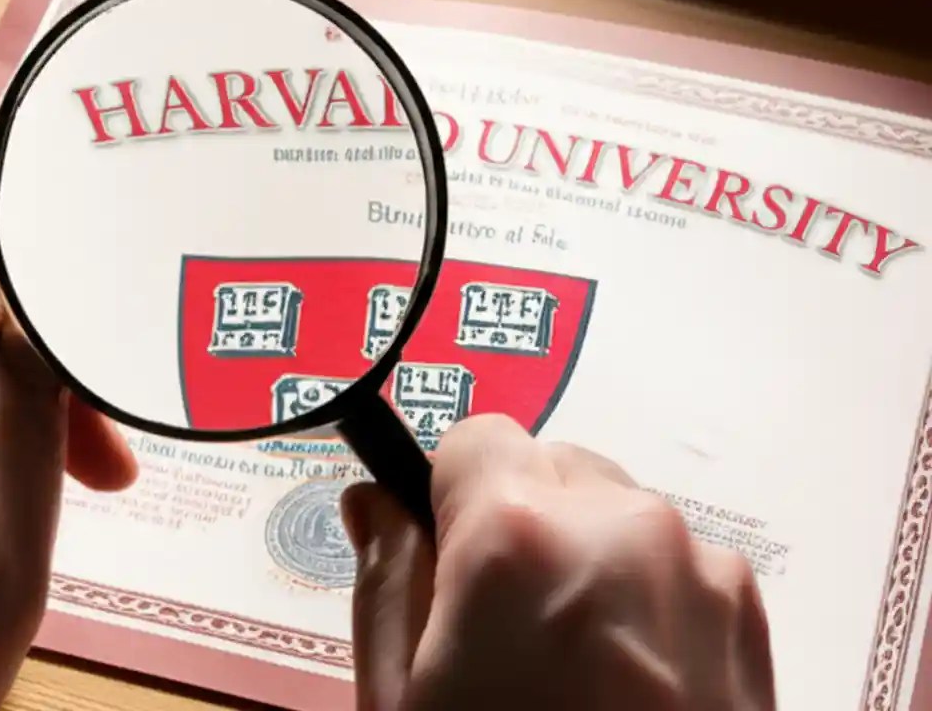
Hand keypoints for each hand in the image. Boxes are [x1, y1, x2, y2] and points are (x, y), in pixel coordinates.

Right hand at [342, 415, 775, 710]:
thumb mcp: (401, 702)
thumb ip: (383, 580)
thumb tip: (371, 499)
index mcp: (517, 536)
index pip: (474, 436)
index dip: (446, 494)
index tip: (444, 556)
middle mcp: (620, 524)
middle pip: (550, 467)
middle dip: (517, 520)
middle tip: (502, 624)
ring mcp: (697, 566)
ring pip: (616, 510)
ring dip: (584, 555)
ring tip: (572, 664)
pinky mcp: (749, 612)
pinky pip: (673, 560)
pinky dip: (643, 592)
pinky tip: (630, 682)